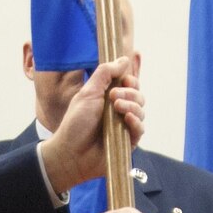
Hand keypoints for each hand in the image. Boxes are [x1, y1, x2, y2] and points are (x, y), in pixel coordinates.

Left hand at [40, 57, 144, 196]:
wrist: (71, 152)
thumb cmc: (76, 123)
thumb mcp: (88, 92)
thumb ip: (105, 74)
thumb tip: (123, 59)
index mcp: (109, 98)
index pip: (130, 85)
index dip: (130, 80)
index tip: (123, 79)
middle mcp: (119, 111)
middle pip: (138, 96)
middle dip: (130, 93)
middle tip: (114, 97)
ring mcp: (124, 127)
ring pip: (141, 111)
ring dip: (132, 105)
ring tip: (117, 108)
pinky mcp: (128, 143)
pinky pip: (140, 130)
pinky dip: (136, 122)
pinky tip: (127, 118)